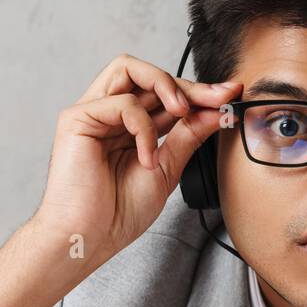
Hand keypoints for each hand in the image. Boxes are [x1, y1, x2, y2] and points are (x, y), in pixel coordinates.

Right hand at [34, 54, 240, 265]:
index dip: (198, 92)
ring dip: (165, 85)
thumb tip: (218, 111)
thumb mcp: (168, 169)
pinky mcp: (76, 119)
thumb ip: (188, 136)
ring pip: (129, 69)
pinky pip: (122, 103)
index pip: (164, 94)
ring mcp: (92, 113)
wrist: (90, 238)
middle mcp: (109, 114)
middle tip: (219, 98)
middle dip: (189, 85)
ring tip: (183, 113)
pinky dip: (143, 127)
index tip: (229, 96)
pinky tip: (147, 157)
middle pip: (149, 75)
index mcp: (129, 126)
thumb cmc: (119, 212)